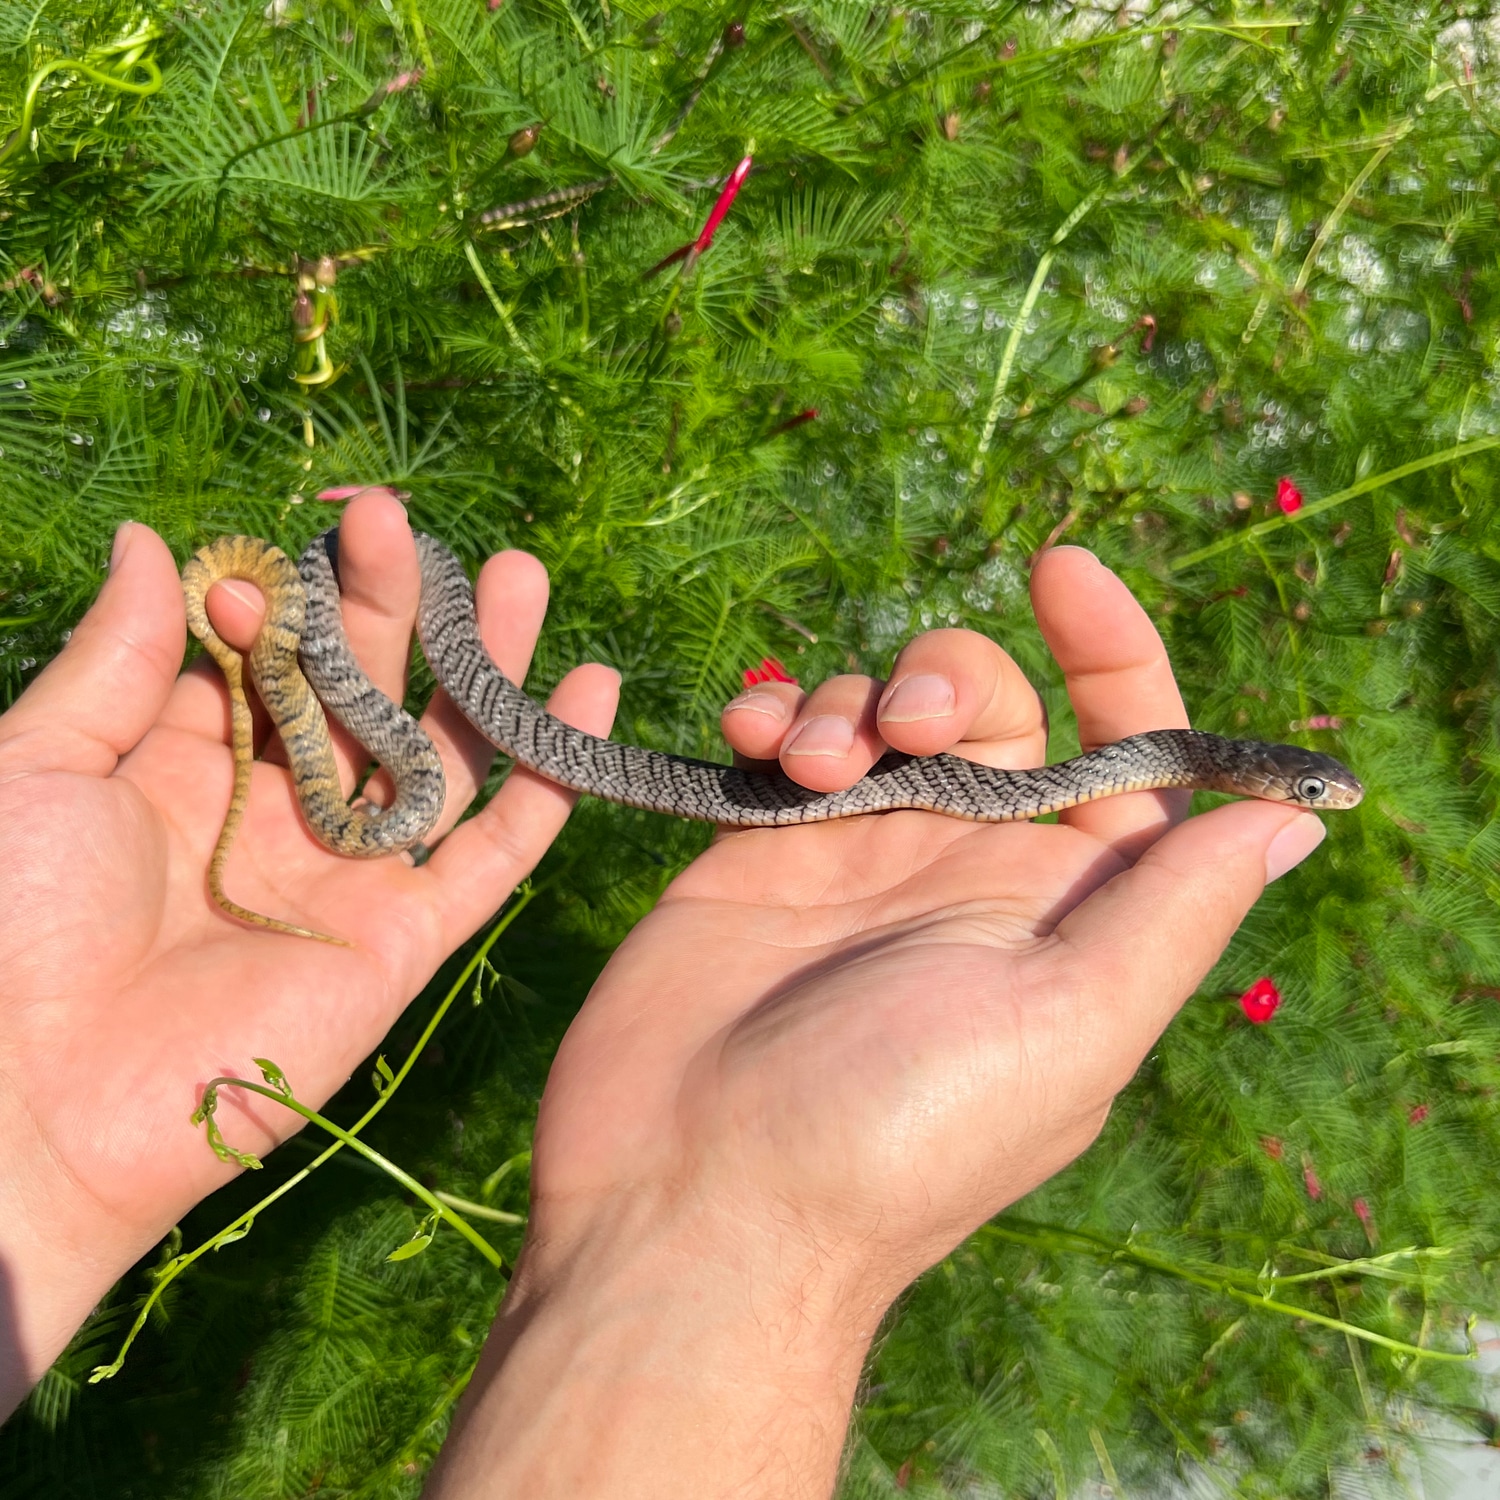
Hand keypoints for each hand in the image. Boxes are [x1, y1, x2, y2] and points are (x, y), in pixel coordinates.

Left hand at [0, 490, 618, 1416]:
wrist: (36, 1103)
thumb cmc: (9, 920)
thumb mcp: (39, 762)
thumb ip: (115, 659)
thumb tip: (154, 539)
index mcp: (186, 767)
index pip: (265, 658)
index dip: (281, 601)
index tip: (282, 558)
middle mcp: (281, 812)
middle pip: (365, 691)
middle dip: (396, 607)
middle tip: (420, 528)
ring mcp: (351, 875)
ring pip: (443, 755)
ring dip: (486, 669)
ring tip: (522, 579)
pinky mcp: (407, 937)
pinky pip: (496, 850)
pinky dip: (549, 780)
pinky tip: (591, 694)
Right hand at [430, 547, 1326, 1498]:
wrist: (695, 1198)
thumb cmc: (894, 1130)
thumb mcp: (1068, 1026)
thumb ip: (1172, 913)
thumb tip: (1293, 822)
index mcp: (1065, 911)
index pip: (1124, 753)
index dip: (1114, 653)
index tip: (1062, 568)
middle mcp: (970, 875)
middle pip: (997, 710)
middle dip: (957, 676)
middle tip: (914, 722)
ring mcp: (861, 859)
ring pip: (882, 712)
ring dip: (852, 697)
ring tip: (812, 763)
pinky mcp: (761, 854)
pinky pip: (785, 741)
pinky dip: (776, 713)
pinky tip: (752, 739)